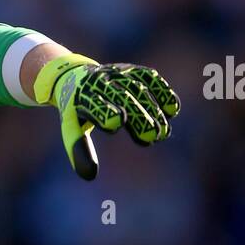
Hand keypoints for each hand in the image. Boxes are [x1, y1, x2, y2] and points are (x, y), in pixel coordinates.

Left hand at [33, 56, 180, 180]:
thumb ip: (79, 149)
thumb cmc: (76, 110)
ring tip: (164, 132)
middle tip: (152, 136)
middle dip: (138, 115)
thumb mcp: (72, 128)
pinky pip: (149, 78)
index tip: (118, 123)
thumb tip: (89, 175)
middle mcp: (99, 81)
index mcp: (81, 96)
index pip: (93, 103)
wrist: (75, 77)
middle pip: (121, 97)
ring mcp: (116, 73)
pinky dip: (162, 91)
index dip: (105, 111)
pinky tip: (173, 109)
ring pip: (137, 89)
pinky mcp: (131, 70)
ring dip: (153, 109)